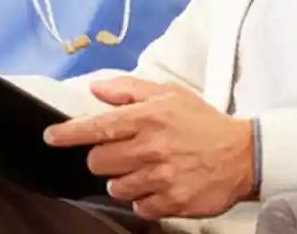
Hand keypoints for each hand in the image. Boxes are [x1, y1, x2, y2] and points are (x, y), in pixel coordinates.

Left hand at [42, 77, 254, 220]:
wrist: (244, 154)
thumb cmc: (203, 123)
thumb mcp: (168, 94)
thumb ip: (128, 90)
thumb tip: (96, 89)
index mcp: (147, 118)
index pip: (97, 127)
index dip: (68, 133)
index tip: (51, 137)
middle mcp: (151, 148)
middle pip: (99, 161)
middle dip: (104, 158)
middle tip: (124, 154)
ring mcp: (162, 177)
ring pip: (116, 187)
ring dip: (124, 180)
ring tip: (145, 170)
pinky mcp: (173, 202)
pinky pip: (139, 207)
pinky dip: (144, 199)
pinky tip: (159, 186)